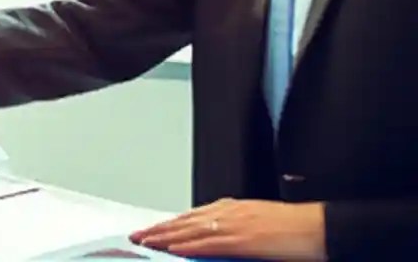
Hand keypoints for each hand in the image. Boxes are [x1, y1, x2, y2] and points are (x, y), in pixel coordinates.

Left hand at [131, 199, 325, 259]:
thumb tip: (219, 240)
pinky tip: (171, 250)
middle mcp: (228, 213)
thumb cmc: (297, 228)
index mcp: (233, 209)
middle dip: (159, 229)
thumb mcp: (260, 223)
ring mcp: (233, 226)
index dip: (170, 223)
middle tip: (137, 235)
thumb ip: (237, 229)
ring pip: (189, 231)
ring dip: (164, 237)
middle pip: (184, 221)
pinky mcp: (241, 240)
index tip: (153, 229)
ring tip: (144, 242)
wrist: (320, 227)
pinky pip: (206, 243)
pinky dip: (186, 246)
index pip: (192, 216)